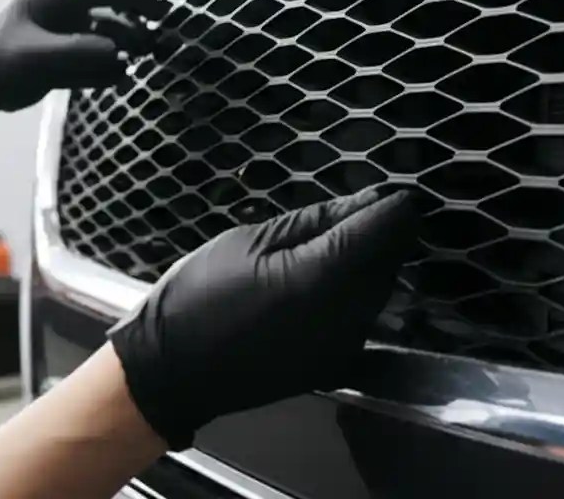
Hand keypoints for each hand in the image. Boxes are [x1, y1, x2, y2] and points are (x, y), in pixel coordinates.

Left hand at [0, 0, 171, 121]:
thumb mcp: (34, 56)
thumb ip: (76, 51)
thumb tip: (115, 51)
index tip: (157, 4)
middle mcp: (59, 15)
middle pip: (105, 14)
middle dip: (131, 26)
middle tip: (157, 36)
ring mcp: (62, 39)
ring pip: (102, 40)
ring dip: (122, 50)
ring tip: (140, 60)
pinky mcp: (62, 63)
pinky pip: (92, 63)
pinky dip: (106, 70)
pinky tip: (119, 77)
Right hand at [108, 186, 419, 449]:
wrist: (170, 373)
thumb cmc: (198, 296)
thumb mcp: (251, 240)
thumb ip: (317, 221)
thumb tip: (371, 200)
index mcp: (324, 278)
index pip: (392, 228)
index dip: (390, 203)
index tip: (376, 191)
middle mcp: (349, 317)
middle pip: (392, 258)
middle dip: (376, 233)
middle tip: (332, 221)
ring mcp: (346, 347)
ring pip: (380, 287)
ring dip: (364, 265)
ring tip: (314, 254)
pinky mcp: (338, 364)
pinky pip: (362, 316)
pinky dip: (351, 295)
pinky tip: (311, 289)